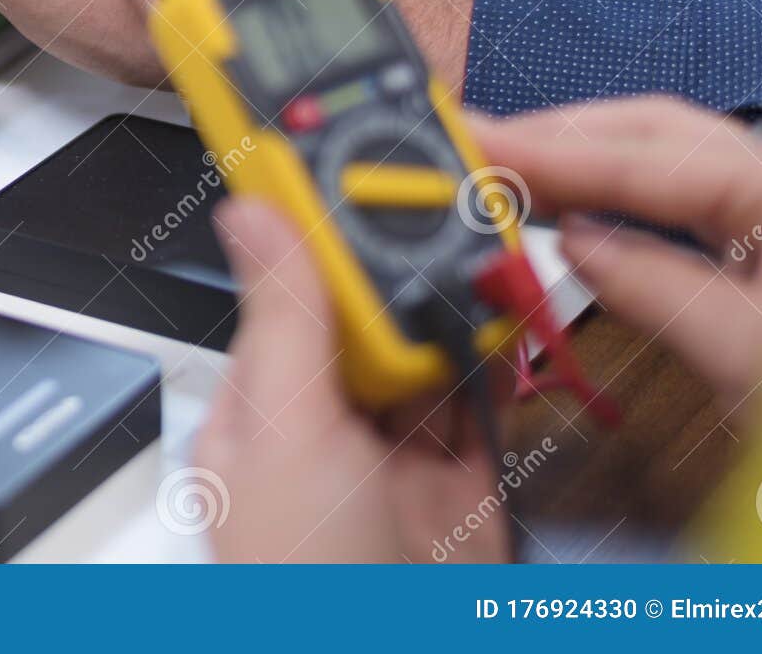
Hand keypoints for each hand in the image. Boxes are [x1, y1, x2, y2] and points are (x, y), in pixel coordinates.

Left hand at [196, 196, 509, 562]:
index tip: (346, 175)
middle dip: (401, 277)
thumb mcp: (287, 434)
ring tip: (478, 254)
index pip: (284, 301)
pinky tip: (510, 324)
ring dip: (453, 314)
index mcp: (257, 417)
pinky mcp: (458, 495)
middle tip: (437, 209)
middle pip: (365, 326)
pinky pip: (482, 412)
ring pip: (427, 362)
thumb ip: (285, 320)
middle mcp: (321, 437)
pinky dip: (499, 367)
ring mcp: (391, 465)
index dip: (316, 240)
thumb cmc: (303, 587)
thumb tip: (251, 215)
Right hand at [476, 96, 761, 417]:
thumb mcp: (752, 361)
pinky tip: (579, 205)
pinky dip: (623, 196)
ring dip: (586, 161)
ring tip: (508, 165)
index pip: (641, 157)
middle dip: (560, 135)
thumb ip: (653, 288)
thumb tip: (571, 244)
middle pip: (653, 131)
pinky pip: (688, 197)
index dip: (546, 149)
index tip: (470, 138)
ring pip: (670, 157)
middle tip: (471, 141)